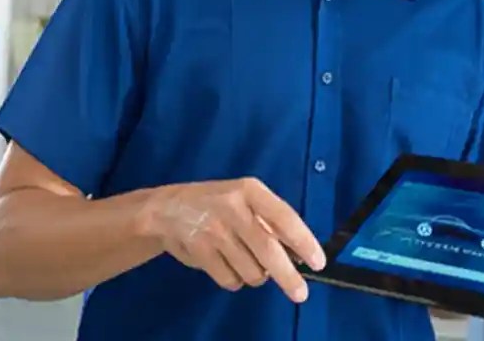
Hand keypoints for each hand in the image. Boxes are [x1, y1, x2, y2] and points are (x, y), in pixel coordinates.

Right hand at [140, 177, 325, 302]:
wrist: (166, 209)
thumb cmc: (217, 204)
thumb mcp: (245, 200)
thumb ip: (270, 222)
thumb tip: (299, 255)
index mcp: (251, 191)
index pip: (284, 218)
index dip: (304, 241)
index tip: (318, 262)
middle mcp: (233, 208)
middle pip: (268, 250)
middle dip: (288, 276)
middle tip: (300, 293)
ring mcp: (214, 230)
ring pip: (251, 270)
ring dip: (256, 275)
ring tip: (245, 260)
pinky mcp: (200, 251)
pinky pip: (231, 280)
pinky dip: (235, 280)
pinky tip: (227, 264)